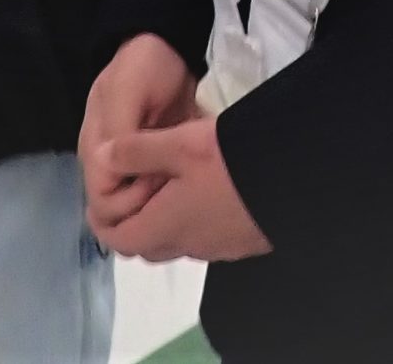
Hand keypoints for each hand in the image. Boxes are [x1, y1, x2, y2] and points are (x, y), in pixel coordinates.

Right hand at [80, 35, 197, 230]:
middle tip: (175, 183)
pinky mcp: (150, 165)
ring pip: (136, 210)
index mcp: (94, 148)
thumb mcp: (128, 90)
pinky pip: (153, 197)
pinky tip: (187, 184)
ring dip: (158, 205)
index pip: (102, 203)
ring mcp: (129, 166)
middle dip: (146, 208)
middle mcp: (106, 164)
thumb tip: (109, 171)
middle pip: (117, 213)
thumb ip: (119, 131)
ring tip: (183, 183)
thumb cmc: (144, 66)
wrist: (167, 46)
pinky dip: (168, 196)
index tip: (159, 179)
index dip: (130, 202)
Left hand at [92, 118, 271, 263]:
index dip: (102, 221)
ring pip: (177, 241)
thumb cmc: (229, 163)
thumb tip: (100, 158)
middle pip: (148, 244)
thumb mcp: (178, 145)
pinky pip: (203, 237)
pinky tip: (202, 191)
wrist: (293, 182)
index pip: (120, 240)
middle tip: (130, 189)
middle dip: (133, 221)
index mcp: (166, 226)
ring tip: (165, 184)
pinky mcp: (241, 242)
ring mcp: (218, 247)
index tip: (99, 199)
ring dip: (164, 219)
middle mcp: (189, 245)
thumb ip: (136, 150)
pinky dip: (191, 220)